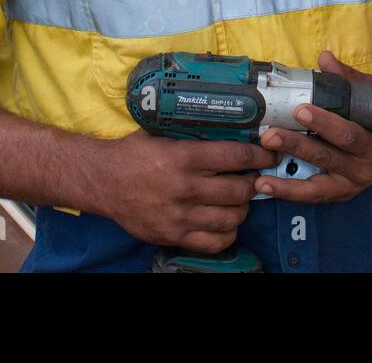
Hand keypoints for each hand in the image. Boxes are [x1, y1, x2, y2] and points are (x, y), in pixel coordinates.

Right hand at [94, 128, 279, 253]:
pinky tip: (226, 222)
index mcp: (184, 157)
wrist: (101, 181)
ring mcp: (179, 215)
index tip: (269, 155)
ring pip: (231, 218)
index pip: (236, 157)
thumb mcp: (165, 135)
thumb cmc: (135, 154)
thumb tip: (234, 129)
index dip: (260, 157)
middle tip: (255, 178)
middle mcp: (185, 187)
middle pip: (239, 190)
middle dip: (254, 183)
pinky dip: (227, 234)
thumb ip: (196, 137)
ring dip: (243, 208)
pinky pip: (213, 242)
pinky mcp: (172, 235)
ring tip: (240, 199)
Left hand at [254, 51, 371, 203]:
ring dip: (286, 183)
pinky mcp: (337, 195)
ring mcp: (350, 186)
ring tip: (260, 179)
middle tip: (270, 136)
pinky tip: (264, 187)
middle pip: (327, 158)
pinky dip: (288, 193)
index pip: (348, 134)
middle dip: (296, 146)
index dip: (324, 123)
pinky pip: (311, 197)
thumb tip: (324, 58)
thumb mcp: (371, 95)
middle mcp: (363, 169)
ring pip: (316, 187)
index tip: (300, 109)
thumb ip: (348, 79)